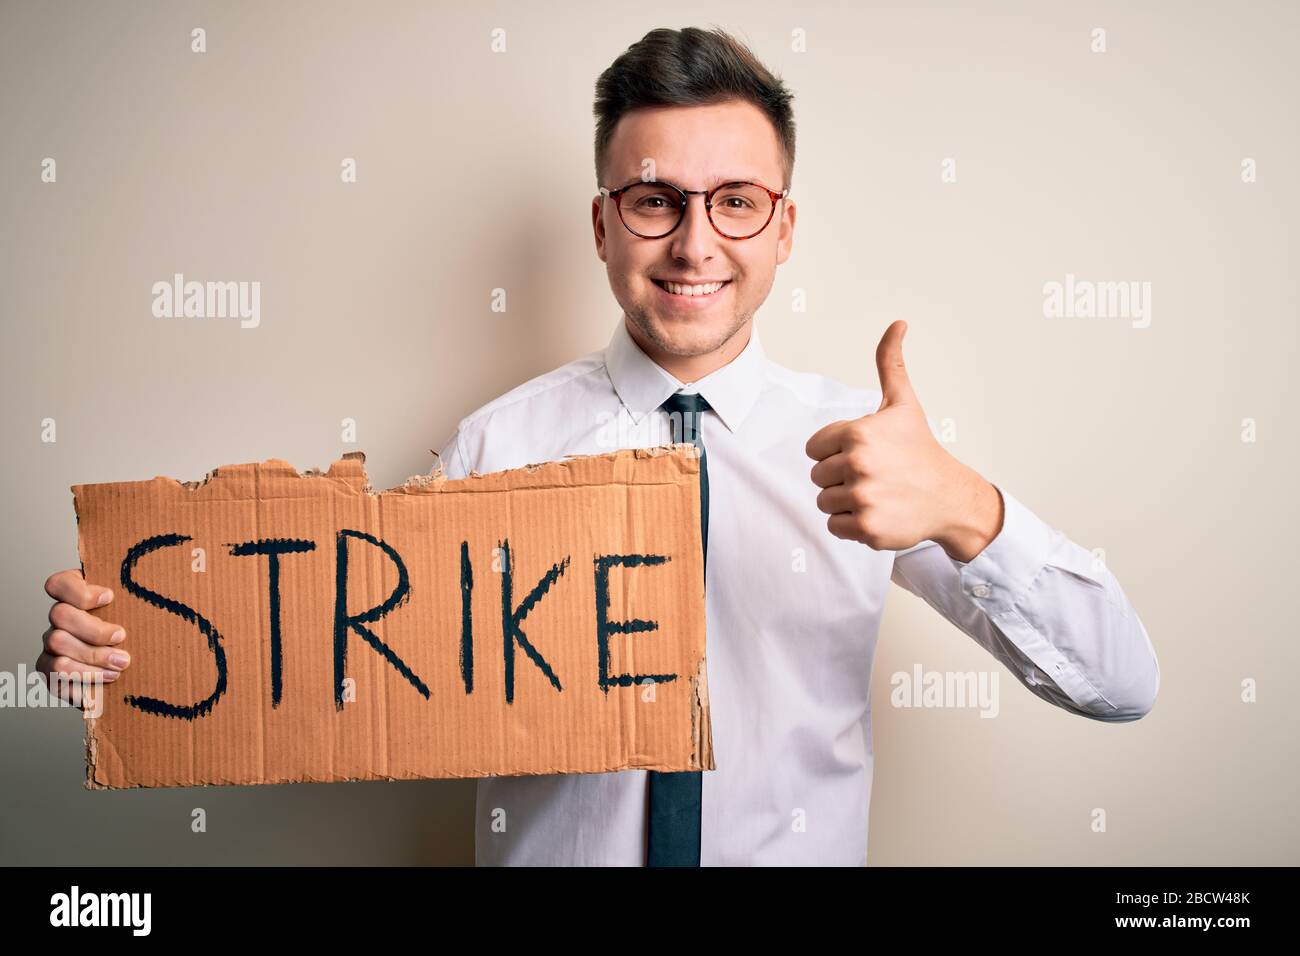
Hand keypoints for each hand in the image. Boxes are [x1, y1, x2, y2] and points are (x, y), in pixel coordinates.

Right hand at [37, 570, 130, 706]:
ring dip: (92, 661)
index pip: (59, 584)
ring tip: (118, 668)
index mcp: (76, 597)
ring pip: (58, 646)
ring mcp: (51, 645)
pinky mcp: (50, 671)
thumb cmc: (136, 628)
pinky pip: (56, 678)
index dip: (79, 591)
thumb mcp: (136, 607)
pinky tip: (102, 686)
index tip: (110, 597)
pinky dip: (82, 683)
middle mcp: (59, 619)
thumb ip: (136, 596)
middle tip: (122, 637)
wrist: (129, 665)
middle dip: (94, 630)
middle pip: (59, 615)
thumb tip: (160, 587)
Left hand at [804, 320, 1003, 561]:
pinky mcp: (867, 528)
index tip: (866, 453)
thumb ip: (890, 364)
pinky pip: (835, 526)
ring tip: (877, 493)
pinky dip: (852, 525)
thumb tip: (898, 323)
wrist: (950, 496)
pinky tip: (878, 512)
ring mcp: (863, 498)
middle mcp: (858, 464)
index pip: (814, 449)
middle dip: (840, 477)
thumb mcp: (903, 404)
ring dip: (845, 501)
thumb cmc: (920, 449)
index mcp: (857, 433)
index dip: (836, 451)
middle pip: (817, 476)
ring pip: (824, 502)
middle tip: (875, 475)